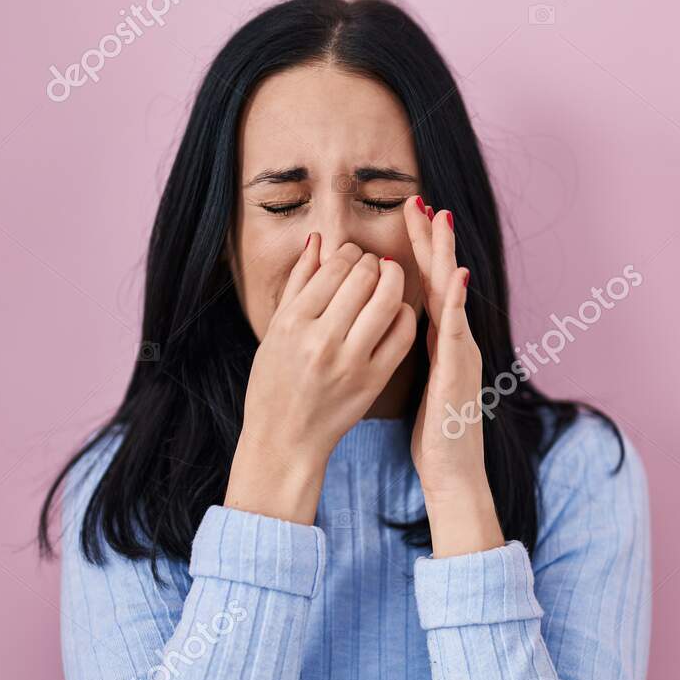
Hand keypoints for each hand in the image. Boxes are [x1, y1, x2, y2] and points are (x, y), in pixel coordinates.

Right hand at [226, 235, 416, 523]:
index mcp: (293, 323)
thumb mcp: (274, 331)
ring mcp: (351, 362)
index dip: (351, 253)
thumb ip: (298, 283)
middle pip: (365, 277)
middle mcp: (322, 341)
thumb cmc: (274, 382)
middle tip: (374, 265)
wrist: (285, 438)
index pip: (335, 267)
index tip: (353, 255)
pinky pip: (402, 334)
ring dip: (395, 280)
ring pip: (388, 300)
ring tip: (389, 279)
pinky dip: (405, 313)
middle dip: (374, 263)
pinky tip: (397, 310)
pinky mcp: (374, 381)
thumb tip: (319, 241)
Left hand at [404, 197, 502, 556]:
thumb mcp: (420, 383)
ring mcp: (462, 353)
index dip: (418, 251)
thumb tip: (392, 331)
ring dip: (446, 257)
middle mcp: (456, 340)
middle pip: (443, 279)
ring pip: (453, 295)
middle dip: (430, 240)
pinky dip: (457, 301)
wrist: (455, 472)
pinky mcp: (459, 371)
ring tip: (440, 221)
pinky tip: (456, 276)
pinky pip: (457, 330)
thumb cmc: (434, 435)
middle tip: (420, 202)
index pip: (428, 285)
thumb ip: (410, 352)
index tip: (407, 217)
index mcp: (442, 342)